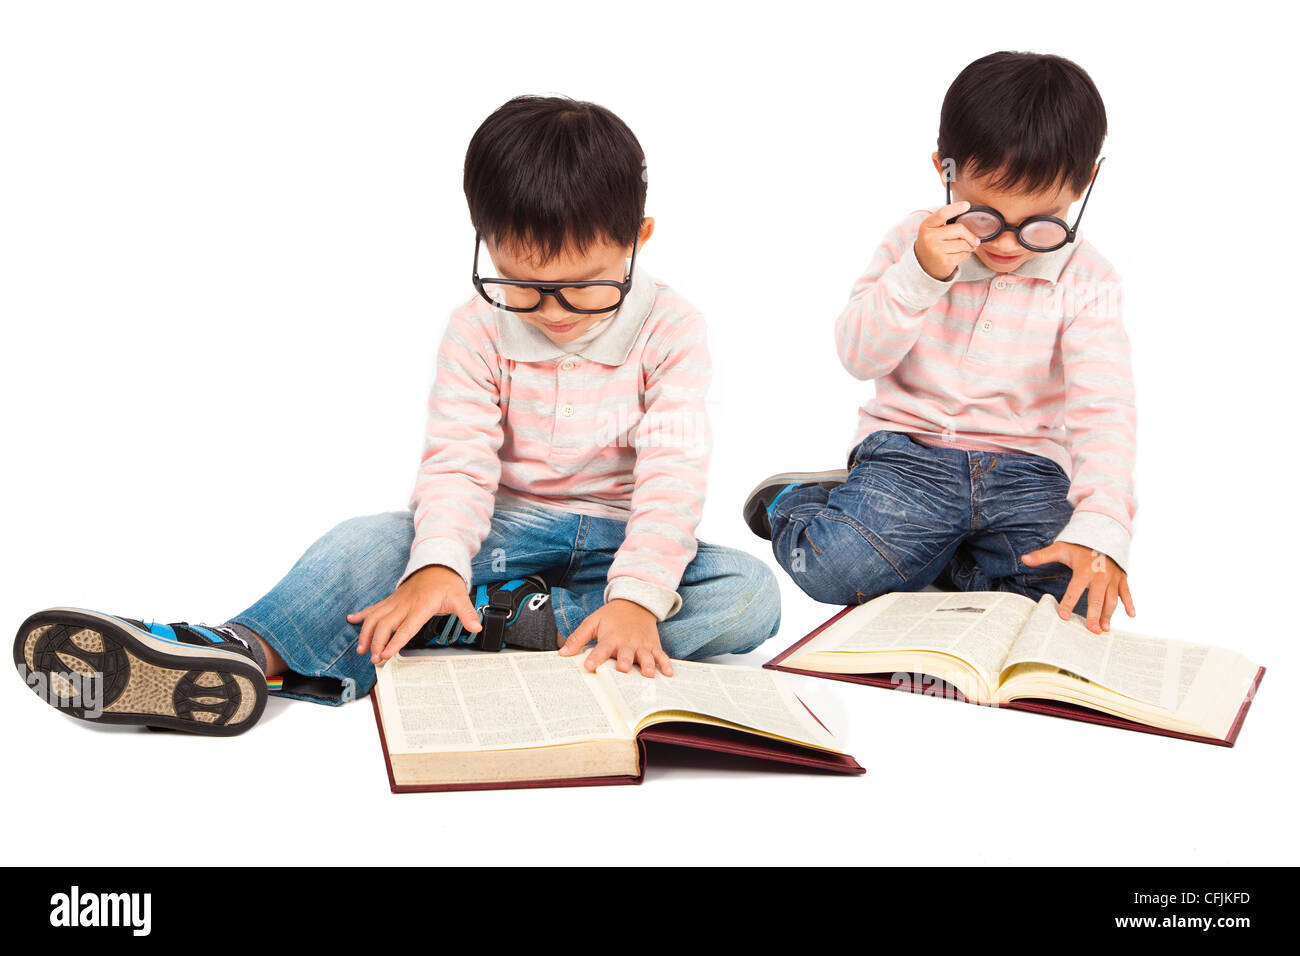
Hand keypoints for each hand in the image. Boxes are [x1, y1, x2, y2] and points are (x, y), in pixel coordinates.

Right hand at [347, 564, 479, 663]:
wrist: (437, 564)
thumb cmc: (446, 582)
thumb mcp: (460, 597)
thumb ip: (467, 613)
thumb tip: (476, 626)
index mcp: (420, 606)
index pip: (406, 627)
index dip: (395, 641)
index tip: (386, 654)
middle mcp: (404, 604)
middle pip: (385, 624)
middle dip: (377, 642)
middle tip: (373, 659)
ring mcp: (395, 601)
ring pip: (375, 617)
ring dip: (366, 633)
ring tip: (361, 649)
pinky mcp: (391, 600)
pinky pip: (373, 607)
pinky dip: (361, 614)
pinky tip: (350, 620)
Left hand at [557, 599, 673, 677]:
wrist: (635, 602)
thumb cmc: (611, 616)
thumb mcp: (592, 622)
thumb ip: (577, 638)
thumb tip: (562, 654)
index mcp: (611, 637)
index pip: (602, 649)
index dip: (595, 657)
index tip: (589, 666)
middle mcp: (627, 642)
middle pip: (626, 654)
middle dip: (624, 661)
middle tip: (622, 668)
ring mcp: (642, 644)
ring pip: (646, 656)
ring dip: (647, 664)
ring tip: (648, 674)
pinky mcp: (653, 645)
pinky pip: (661, 655)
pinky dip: (666, 663)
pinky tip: (668, 673)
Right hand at [914, 201, 979, 280]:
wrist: (923, 266)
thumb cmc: (932, 244)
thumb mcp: (933, 230)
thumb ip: (946, 223)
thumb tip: (970, 222)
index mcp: (926, 226)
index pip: (942, 214)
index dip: (956, 208)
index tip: (967, 205)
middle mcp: (929, 237)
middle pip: (959, 229)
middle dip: (970, 235)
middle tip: (975, 240)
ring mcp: (936, 250)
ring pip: (964, 243)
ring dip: (969, 246)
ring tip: (964, 248)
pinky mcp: (944, 261)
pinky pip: (963, 254)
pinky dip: (966, 254)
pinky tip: (959, 255)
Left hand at [1021, 542, 1135, 634]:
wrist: (1103, 533)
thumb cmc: (1079, 545)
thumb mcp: (1060, 548)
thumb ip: (1042, 556)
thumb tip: (1024, 559)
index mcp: (1084, 570)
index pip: (1074, 590)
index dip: (1068, 603)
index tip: (1063, 616)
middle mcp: (1100, 576)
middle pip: (1096, 599)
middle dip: (1094, 615)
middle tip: (1091, 631)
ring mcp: (1113, 578)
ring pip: (1112, 599)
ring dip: (1109, 615)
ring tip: (1104, 629)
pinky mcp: (1122, 578)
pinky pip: (1127, 592)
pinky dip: (1130, 603)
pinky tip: (1131, 615)